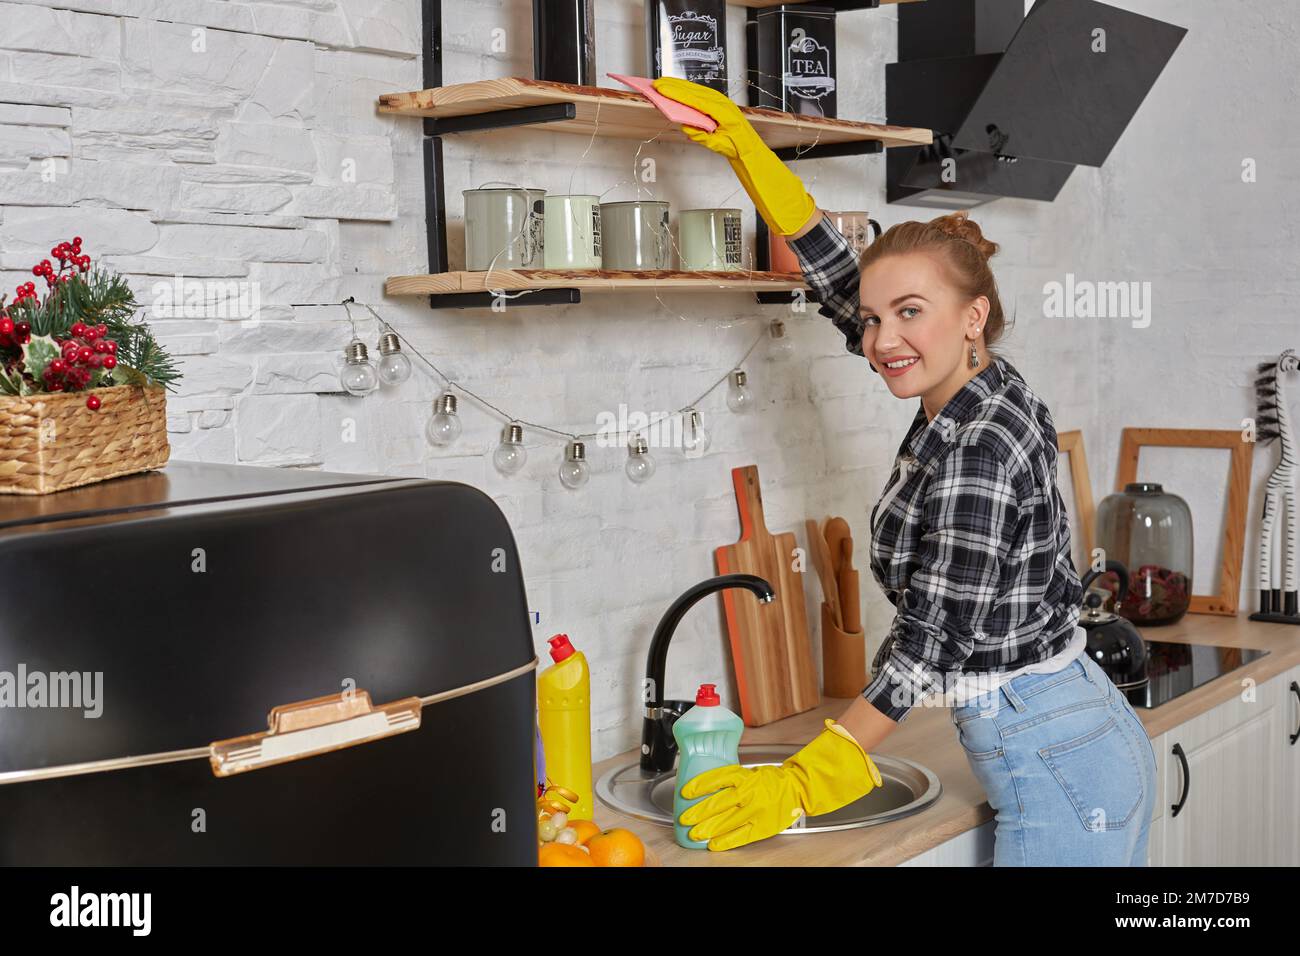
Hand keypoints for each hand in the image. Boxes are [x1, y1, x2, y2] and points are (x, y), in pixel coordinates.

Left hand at [651, 76, 818, 236]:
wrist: (756, 161)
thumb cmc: (737, 149)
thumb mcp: (714, 139)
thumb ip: (700, 130)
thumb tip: (683, 124)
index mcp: (722, 109)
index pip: (697, 95)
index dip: (679, 88)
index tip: (661, 85)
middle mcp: (726, 108)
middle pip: (697, 93)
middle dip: (676, 88)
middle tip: (657, 85)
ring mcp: (728, 113)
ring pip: (701, 98)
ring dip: (682, 94)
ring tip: (663, 90)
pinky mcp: (731, 122)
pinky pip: (708, 114)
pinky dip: (693, 110)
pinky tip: (679, 109)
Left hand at [677, 718, 883, 850]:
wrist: (800, 789)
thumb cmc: (772, 780)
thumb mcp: (751, 772)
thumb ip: (732, 779)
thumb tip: (706, 786)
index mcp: (746, 776)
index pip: (718, 778)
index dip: (700, 785)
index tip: (686, 791)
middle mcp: (750, 793)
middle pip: (719, 803)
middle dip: (699, 811)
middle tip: (685, 818)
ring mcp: (756, 811)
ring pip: (728, 820)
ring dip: (708, 828)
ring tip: (694, 834)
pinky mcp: (763, 826)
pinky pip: (741, 835)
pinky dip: (726, 840)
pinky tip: (714, 844)